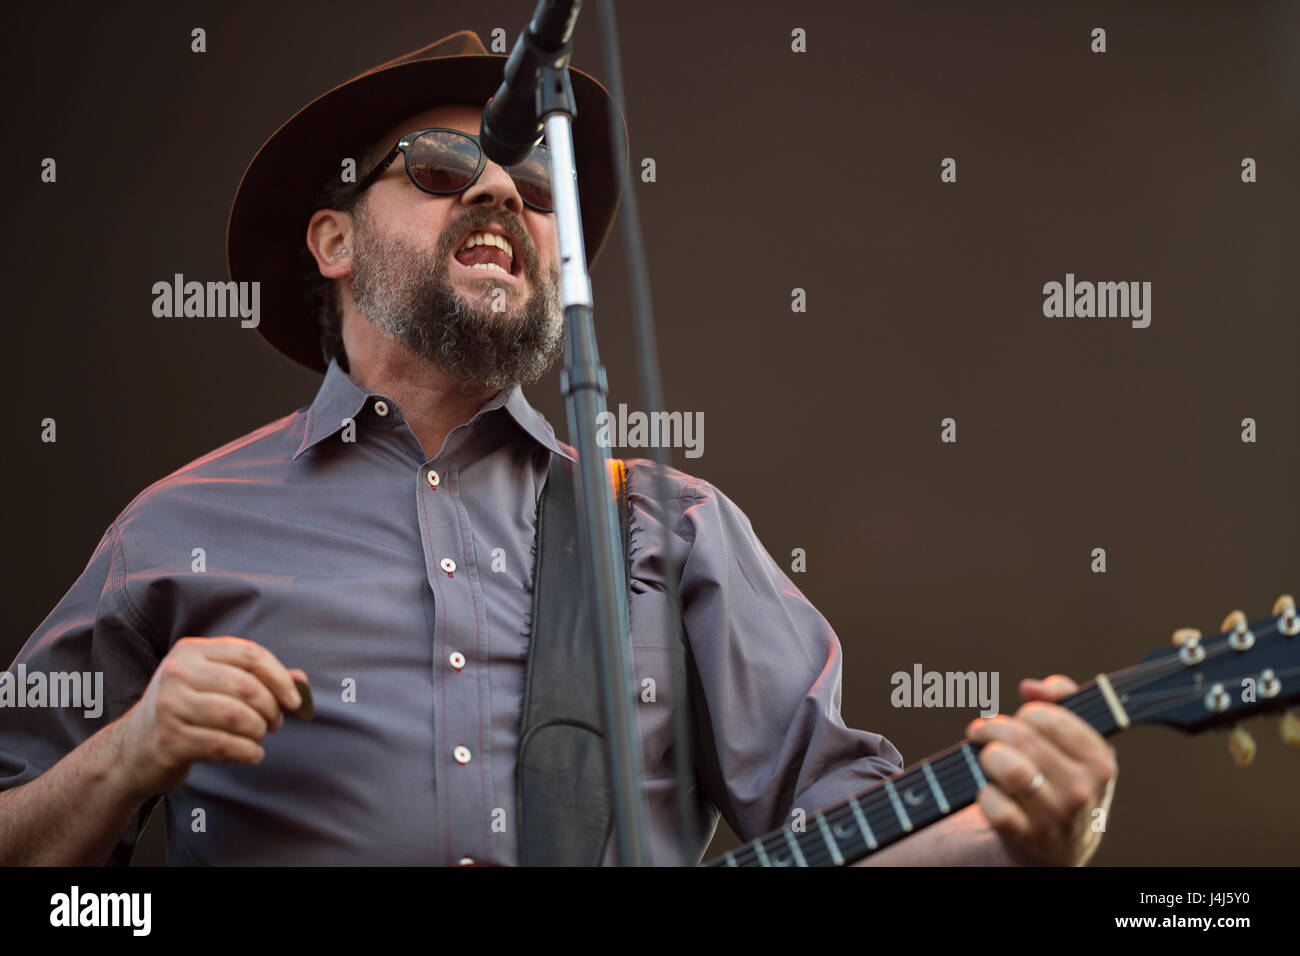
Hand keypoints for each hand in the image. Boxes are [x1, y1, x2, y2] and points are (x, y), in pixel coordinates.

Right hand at [119, 636, 306, 794]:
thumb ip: (255, 678)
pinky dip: (247, 752)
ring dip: (258, 732)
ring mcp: (170, 705)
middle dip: (271, 709)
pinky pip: (223, 745)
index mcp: (191, 650)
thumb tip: (301, 681)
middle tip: (274, 723)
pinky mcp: (169, 738)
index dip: (280, 677)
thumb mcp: (212, 684)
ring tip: (258, 738)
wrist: (132, 750)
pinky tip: (251, 754)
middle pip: (247, 686)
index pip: (250, 654)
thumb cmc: (184, 712)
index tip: (294, 701)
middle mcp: (177, 672)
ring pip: (237, 716)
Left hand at [965, 674, 1117, 865]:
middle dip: (993, 729)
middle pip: (1021, 738)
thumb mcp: (1077, 744)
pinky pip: (994, 805)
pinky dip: (983, 794)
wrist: (1058, 846)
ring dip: (987, 757)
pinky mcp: (1025, 837)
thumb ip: (1062, 702)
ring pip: (1010, 768)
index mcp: (1099, 762)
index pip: (1048, 717)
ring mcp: (1054, 816)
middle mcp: (1082, 790)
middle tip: (983, 733)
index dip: (1025, 713)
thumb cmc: (1061, 782)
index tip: (1017, 718)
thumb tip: (1031, 688)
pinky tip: (987, 791)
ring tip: (986, 759)